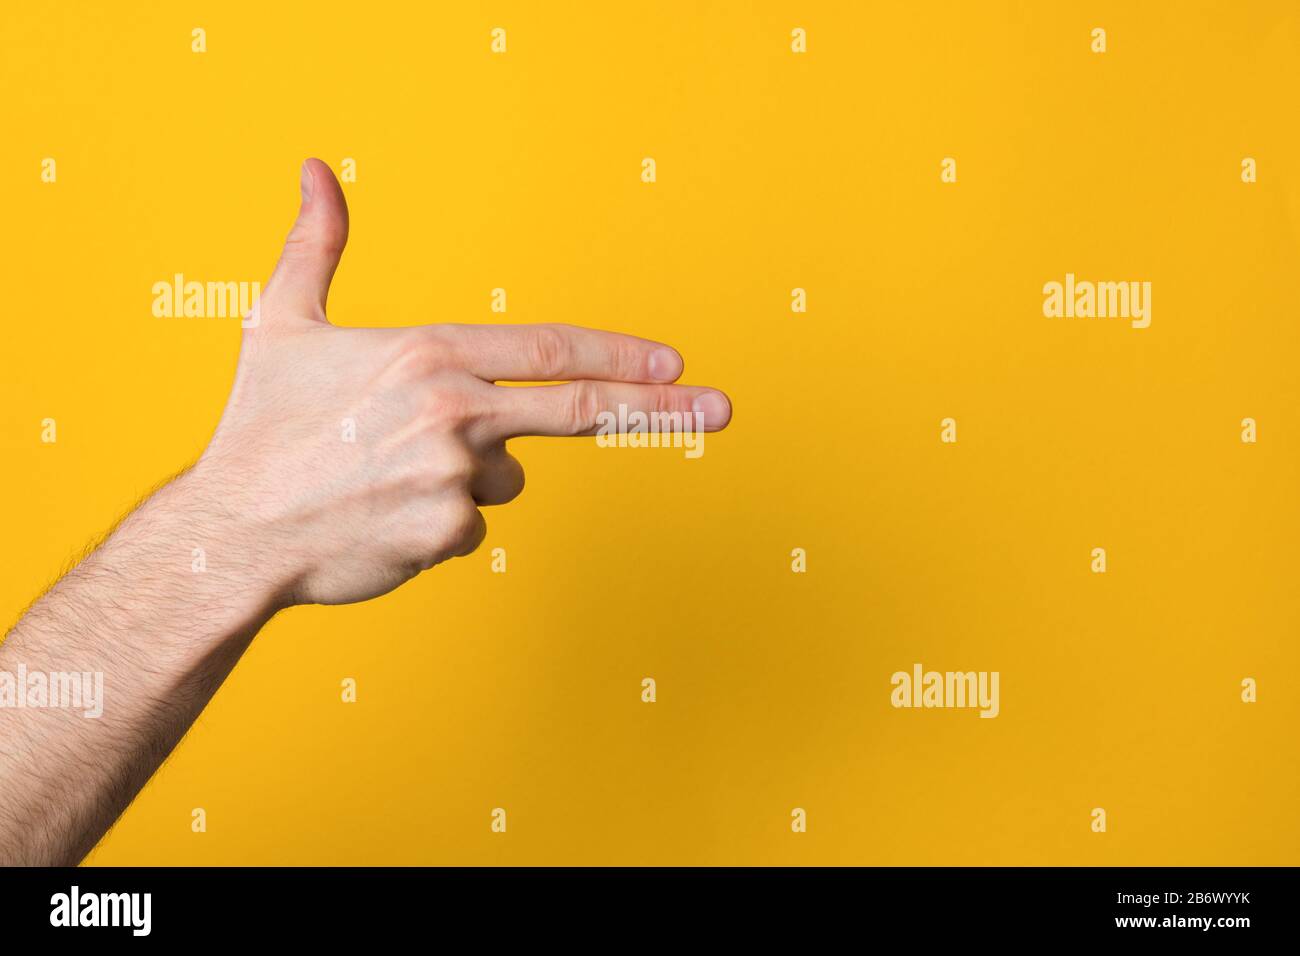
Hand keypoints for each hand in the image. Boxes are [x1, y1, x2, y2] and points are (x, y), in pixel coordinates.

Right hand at [197, 159, 731, 606]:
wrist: (230, 530)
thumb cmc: (260, 428)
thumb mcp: (283, 322)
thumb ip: (315, 245)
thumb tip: (314, 170)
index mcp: (429, 353)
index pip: (551, 348)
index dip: (620, 354)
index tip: (675, 362)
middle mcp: (455, 408)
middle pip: (581, 407)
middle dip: (661, 408)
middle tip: (723, 408)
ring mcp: (457, 474)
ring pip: (507, 477)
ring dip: (470, 477)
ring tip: (390, 478)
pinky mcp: (449, 532)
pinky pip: (472, 526)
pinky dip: (441, 524)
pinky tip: (386, 517)